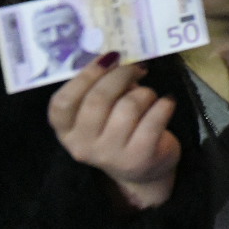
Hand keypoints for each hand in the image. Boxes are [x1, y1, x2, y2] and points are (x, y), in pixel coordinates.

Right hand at [48, 54, 179, 208]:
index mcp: (66, 130)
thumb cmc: (119, 130)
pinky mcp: (139, 157)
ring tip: (149, 96)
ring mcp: (110, 154)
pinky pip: (155, 117)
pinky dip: (164, 103)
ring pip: (129, 105)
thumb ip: (101, 87)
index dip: (85, 75)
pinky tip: (166, 103)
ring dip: (145, 93)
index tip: (109, 58)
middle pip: (98, 99)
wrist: (143, 171)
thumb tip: (114, 57)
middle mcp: (82, 145)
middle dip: (121, 75)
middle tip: (137, 68)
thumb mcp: (102, 112)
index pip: (62, 102)